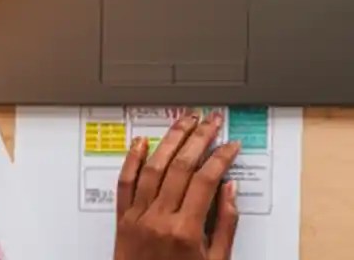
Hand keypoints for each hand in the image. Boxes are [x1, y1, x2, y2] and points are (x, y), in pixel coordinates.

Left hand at [114, 113, 240, 259]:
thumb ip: (225, 224)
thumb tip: (229, 189)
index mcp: (185, 231)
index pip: (206, 179)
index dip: (221, 156)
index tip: (231, 145)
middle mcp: (159, 220)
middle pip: (182, 166)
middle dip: (200, 137)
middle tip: (212, 121)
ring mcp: (138, 218)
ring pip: (154, 167)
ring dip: (171, 139)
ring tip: (185, 121)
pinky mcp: (122, 221)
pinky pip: (125, 183)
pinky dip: (132, 160)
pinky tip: (141, 142)